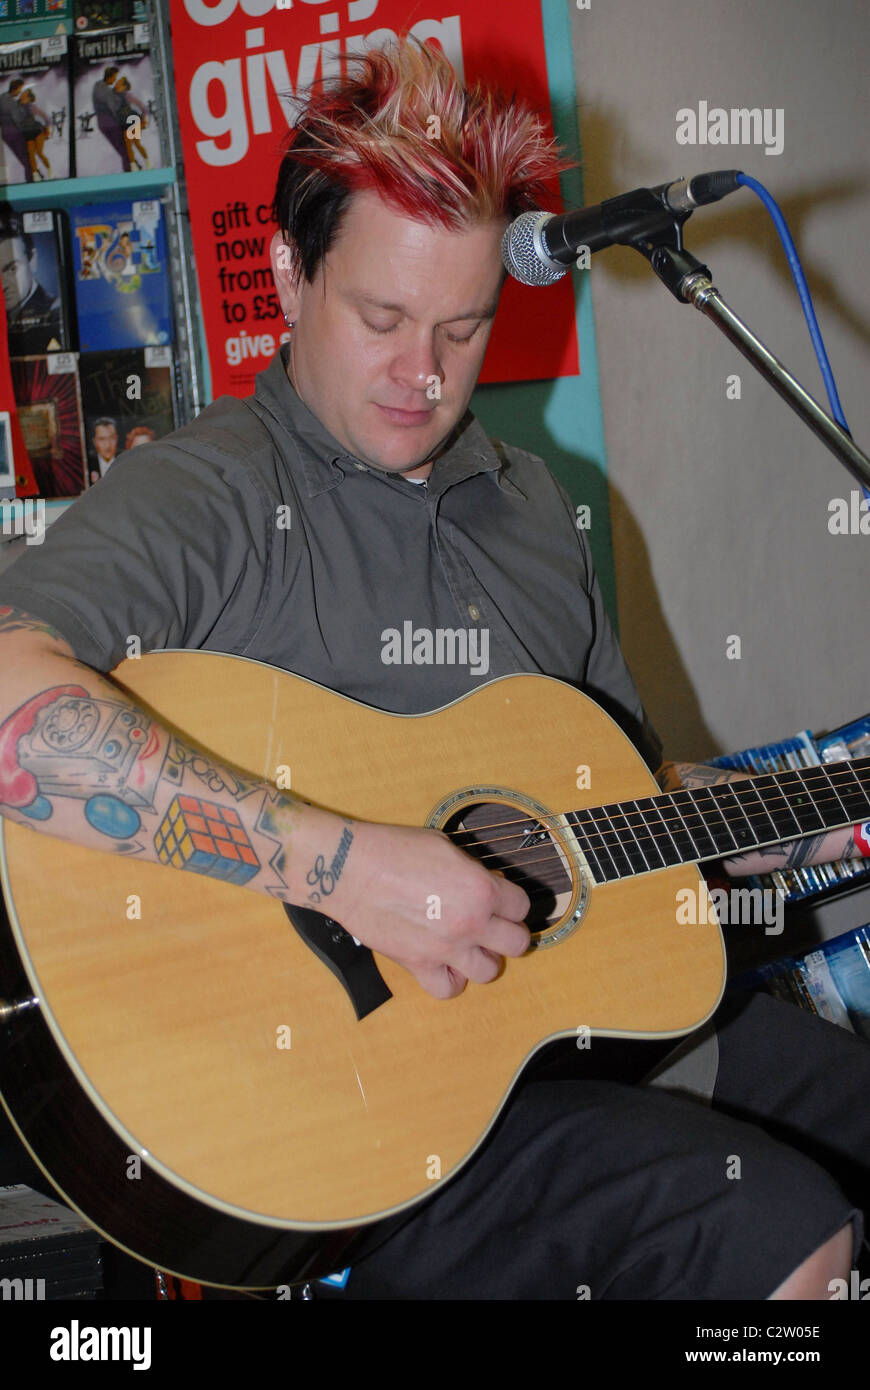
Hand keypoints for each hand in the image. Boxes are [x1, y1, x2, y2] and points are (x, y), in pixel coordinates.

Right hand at [328, 820, 530, 999]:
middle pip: (518, 943)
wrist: (352, 869)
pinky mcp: (419, 964)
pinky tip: (446, 964)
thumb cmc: (394, 850)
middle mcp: (471, 923)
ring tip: (470, 946)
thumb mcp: (446, 847)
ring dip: (484, 958)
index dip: (512, 901)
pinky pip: (448, 989)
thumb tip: (486, 885)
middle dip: (509, 932)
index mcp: (481, 889)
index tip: (501, 900)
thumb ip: (473, 872)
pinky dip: (451, 980)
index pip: (521, 906)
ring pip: (490, 971)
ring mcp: (446, 948)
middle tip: (493, 924)